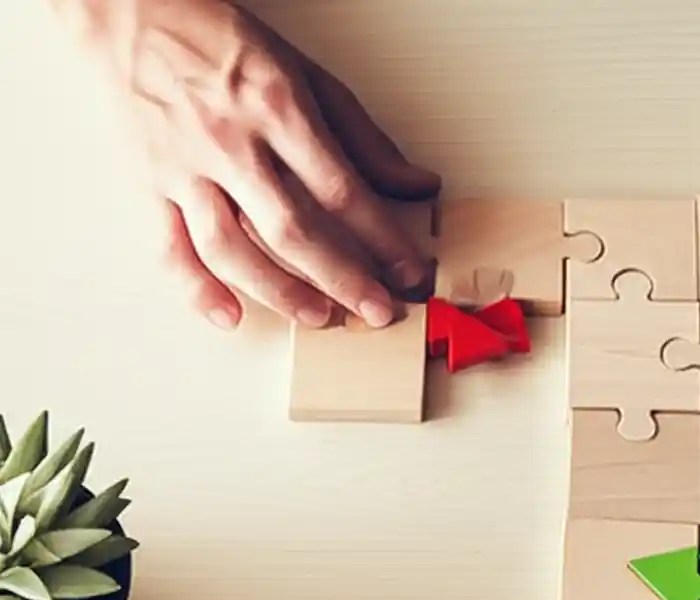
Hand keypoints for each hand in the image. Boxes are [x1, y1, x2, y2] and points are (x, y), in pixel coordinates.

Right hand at [50, 0, 440, 329]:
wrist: (131, 14)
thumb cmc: (222, 42)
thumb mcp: (308, 76)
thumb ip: (364, 138)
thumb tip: (417, 184)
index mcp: (278, 109)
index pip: (343, 191)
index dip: (383, 240)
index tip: (409, 272)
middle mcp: (231, 143)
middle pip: (294, 229)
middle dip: (344, 279)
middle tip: (378, 312)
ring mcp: (185, 168)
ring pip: (233, 248)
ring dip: (280, 293)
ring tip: (320, 318)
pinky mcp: (149, 184)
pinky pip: (170, 248)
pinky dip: (197, 289)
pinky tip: (230, 315)